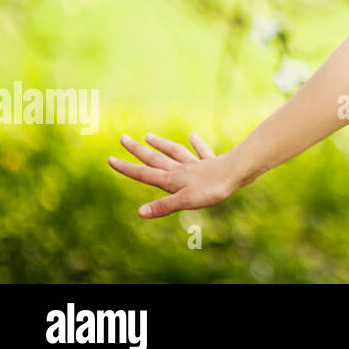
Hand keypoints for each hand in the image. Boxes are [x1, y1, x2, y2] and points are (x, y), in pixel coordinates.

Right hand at [107, 132, 240, 217]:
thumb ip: (163, 206)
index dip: (126, 168)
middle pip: (155, 158)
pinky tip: (192, 136)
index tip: (110, 159)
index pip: (144, 174)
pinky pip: (202, 152)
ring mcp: (196, 164)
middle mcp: (181, 169)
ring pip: (174, 152)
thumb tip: (140, 212)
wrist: (239, 171)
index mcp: (172, 179)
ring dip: (160, 144)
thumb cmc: (212, 189)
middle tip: (122, 137)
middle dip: (137, 150)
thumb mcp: (185, 201)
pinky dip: (196, 144)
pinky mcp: (212, 163)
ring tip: (148, 136)